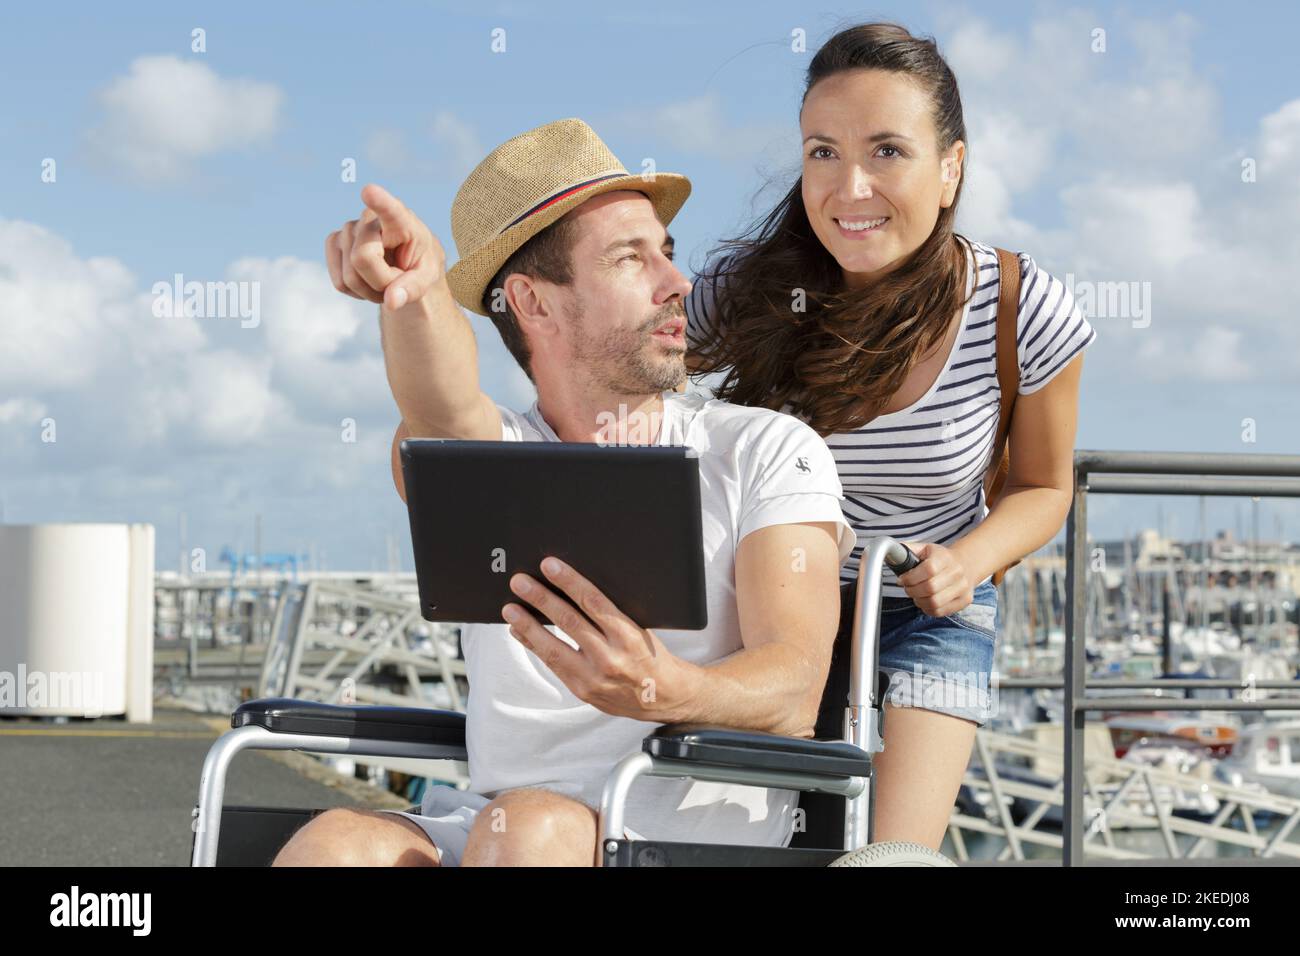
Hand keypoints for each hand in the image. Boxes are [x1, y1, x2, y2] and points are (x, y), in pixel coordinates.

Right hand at [325, 183, 446, 311]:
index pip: (390, 210)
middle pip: (363, 259)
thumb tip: (392, 301)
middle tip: (397, 278)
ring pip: (350, 276)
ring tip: (384, 278)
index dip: (378, 202)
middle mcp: (370, 218)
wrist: (404, 262)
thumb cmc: (419, 265)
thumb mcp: (427, 278)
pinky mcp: (333, 242)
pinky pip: (340, 283)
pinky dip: (355, 291)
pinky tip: (368, 278)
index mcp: (402, 220)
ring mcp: (348, 229)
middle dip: (381, 282)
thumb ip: (413, 289)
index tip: (369, 191)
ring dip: (369, 289)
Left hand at [500, 557, 691, 720]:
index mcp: (629, 635)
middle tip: (520, 582)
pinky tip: (520, 631)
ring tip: (510, 608)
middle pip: (569, 621)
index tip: (549, 565)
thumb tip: (573, 588)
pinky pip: (553, 665)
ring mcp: (594, 677)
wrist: (664, 697)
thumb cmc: (650, 654)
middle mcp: (611, 657)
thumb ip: (610, 613)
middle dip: (541, 599)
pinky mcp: (582, 690)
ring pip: (553, 648)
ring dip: (528, 625)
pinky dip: (534, 645)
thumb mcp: (639, 628)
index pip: (593, 602)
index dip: (569, 581)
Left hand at [895, 540, 973, 616]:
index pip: (929, 569)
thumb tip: (892, 552)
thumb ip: (908, 550)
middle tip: (908, 588)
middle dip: (912, 591)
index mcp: (945, 557)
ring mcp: (963, 588)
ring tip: (916, 595)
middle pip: (930, 588)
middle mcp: (957, 572)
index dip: (911, 577)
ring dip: (919, 601)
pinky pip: (940, 612)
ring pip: (934, 603)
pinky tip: (925, 601)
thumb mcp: (925, 549)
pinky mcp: (964, 601)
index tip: (902, 579)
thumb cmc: (940, 558)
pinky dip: (927, 609)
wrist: (965, 565)